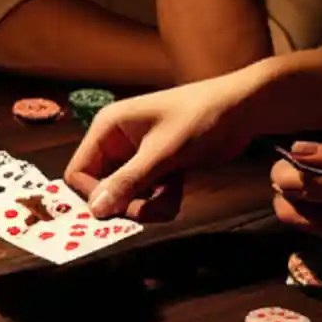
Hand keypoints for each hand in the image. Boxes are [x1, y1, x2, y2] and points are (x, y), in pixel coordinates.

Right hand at [64, 75, 259, 220]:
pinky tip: (177, 194)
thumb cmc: (199, 118)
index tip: (119, 209)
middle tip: (150, 212)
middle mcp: (116, 141)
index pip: (78, 172)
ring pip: (125, 195)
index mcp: (107, 127)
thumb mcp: (162, 152)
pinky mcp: (156, 167)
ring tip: (170, 203)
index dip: (94, 195)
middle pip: (102, 187)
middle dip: (126, 204)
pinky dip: (159, 201)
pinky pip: (146, 194)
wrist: (242, 110)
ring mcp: (136, 155)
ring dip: (146, 206)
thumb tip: (95, 210)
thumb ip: (127, 182)